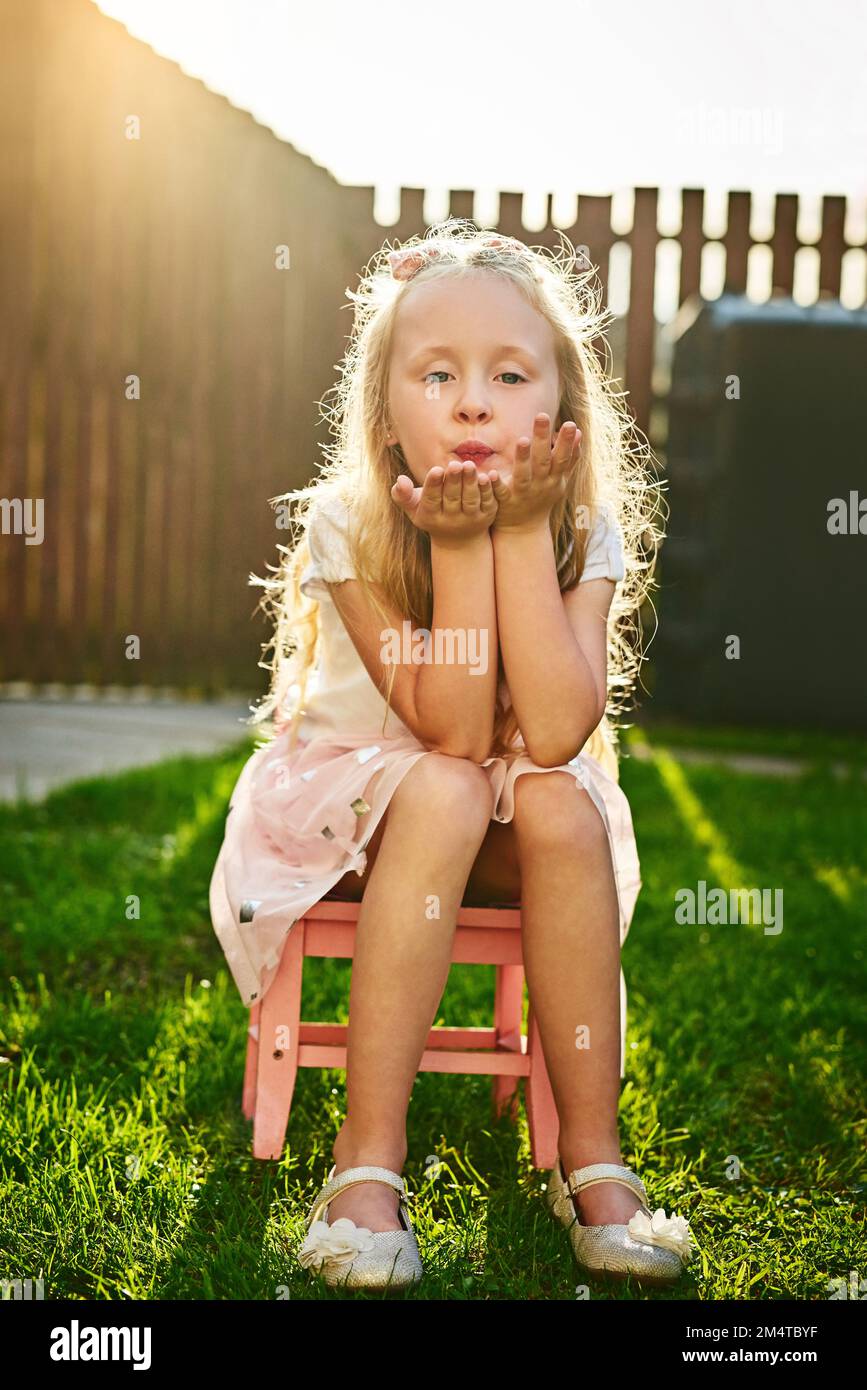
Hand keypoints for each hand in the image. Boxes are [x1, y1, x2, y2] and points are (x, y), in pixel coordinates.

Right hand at [391, 458, 496, 545]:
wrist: (459, 539)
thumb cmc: (431, 514)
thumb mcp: (413, 508)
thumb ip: (402, 495)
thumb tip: (400, 480)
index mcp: (431, 516)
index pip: (431, 500)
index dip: (434, 485)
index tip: (436, 469)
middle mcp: (451, 520)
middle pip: (452, 499)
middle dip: (453, 481)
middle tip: (455, 464)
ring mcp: (470, 520)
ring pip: (470, 501)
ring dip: (471, 483)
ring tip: (470, 465)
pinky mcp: (487, 516)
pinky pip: (488, 502)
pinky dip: (487, 490)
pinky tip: (487, 476)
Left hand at [489, 413, 581, 531]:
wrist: (524, 530)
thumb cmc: (543, 498)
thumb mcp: (560, 480)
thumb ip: (570, 458)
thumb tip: (579, 432)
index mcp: (554, 478)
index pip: (562, 458)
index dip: (567, 442)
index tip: (571, 424)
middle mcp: (540, 485)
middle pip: (543, 461)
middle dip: (543, 439)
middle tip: (542, 416)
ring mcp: (523, 494)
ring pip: (523, 475)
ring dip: (523, 459)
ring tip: (522, 440)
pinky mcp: (505, 503)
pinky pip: (500, 492)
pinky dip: (496, 484)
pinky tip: (490, 473)